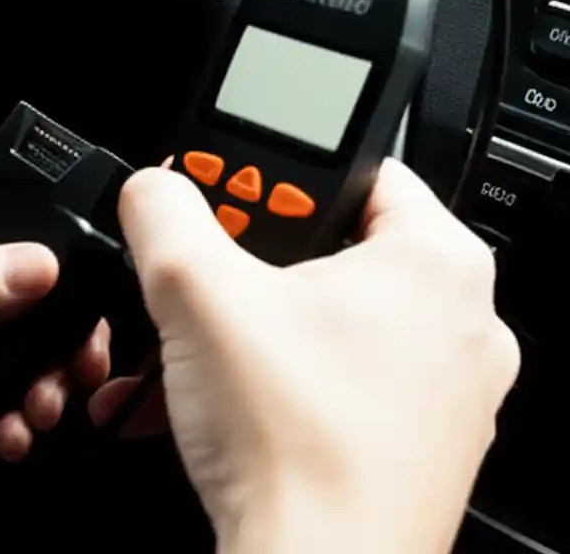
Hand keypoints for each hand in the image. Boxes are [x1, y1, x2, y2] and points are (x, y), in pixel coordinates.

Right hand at [95, 159, 519, 552]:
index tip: (224, 203)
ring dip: (244, 336)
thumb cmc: (296, 445)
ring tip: (189, 360)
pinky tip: (214, 409)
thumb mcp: (196, 292)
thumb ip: (165, 215)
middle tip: (196, 288)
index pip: (356, 170)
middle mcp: (462, 323)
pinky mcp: (416, 446)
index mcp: (436, 261)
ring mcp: (446, 392)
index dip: (273, 178)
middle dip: (243, 272)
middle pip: (329, 254)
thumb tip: (153, 189)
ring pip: (323, 329)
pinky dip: (271, 387)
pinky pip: (333, 387)